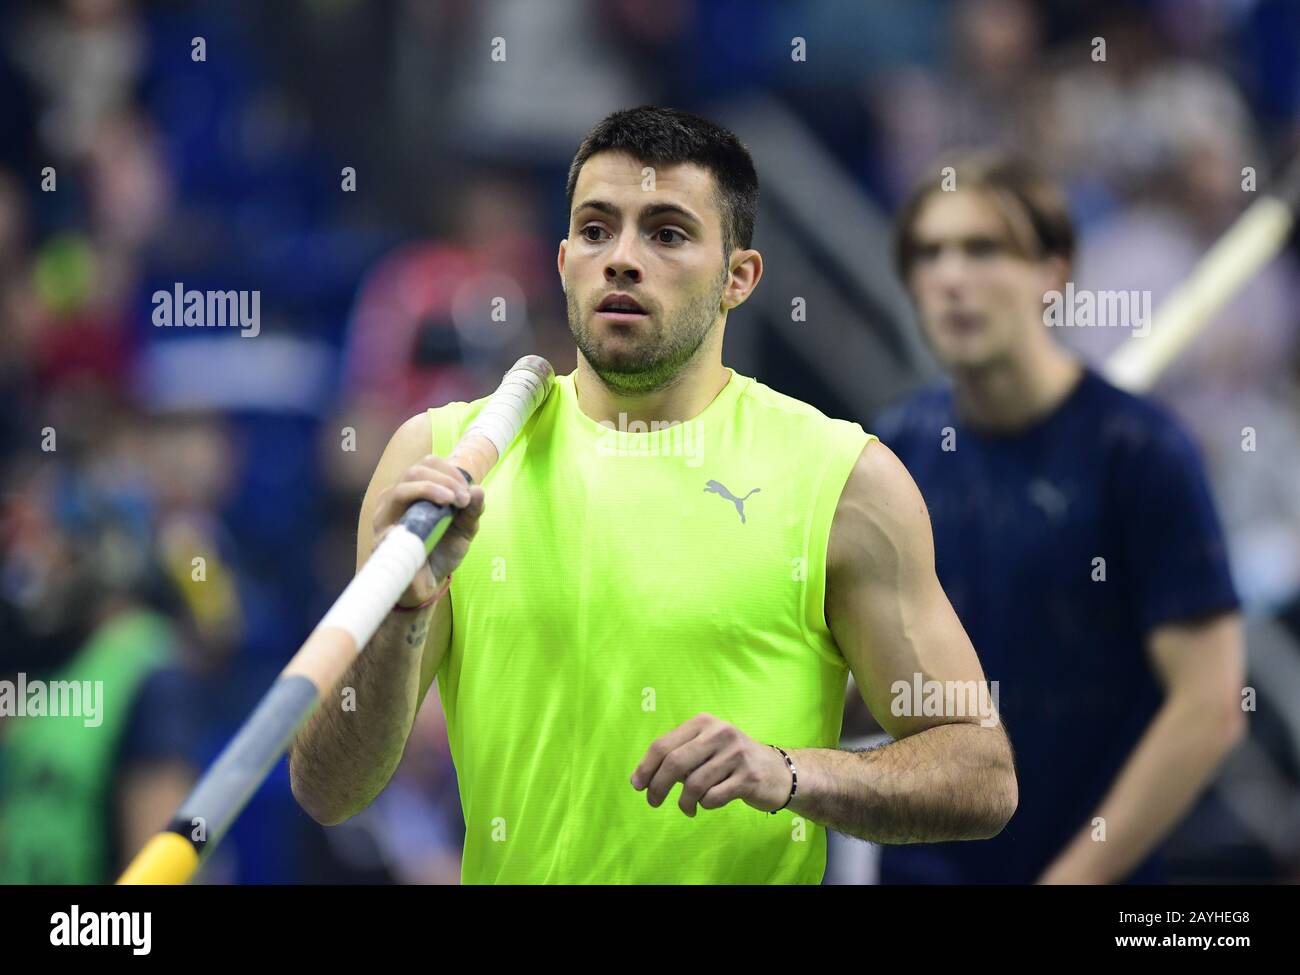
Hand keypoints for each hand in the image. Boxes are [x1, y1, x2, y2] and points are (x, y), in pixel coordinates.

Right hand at [371, 454, 485, 607]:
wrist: (427, 586)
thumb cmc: (442, 552)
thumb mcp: (464, 530)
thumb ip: (472, 511)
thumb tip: (479, 489)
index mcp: (414, 492)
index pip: (426, 464)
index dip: (449, 471)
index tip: (468, 491)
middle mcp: (396, 500)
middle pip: (414, 470)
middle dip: (444, 479)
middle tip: (463, 498)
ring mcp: (385, 518)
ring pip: (401, 489)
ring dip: (430, 489)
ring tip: (451, 501)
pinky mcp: (381, 539)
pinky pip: (392, 522)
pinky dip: (412, 517)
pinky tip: (431, 521)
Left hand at [630, 713, 792, 815]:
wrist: (777, 771)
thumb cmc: (730, 760)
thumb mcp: (706, 746)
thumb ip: (677, 755)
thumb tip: (641, 778)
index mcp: (704, 722)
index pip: (663, 744)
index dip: (646, 767)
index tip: (637, 785)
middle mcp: (720, 733)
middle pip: (675, 763)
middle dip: (658, 786)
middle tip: (653, 802)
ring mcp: (736, 754)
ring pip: (693, 784)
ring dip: (685, 801)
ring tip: (687, 807)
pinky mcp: (748, 777)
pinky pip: (713, 797)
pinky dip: (705, 804)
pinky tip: (708, 802)